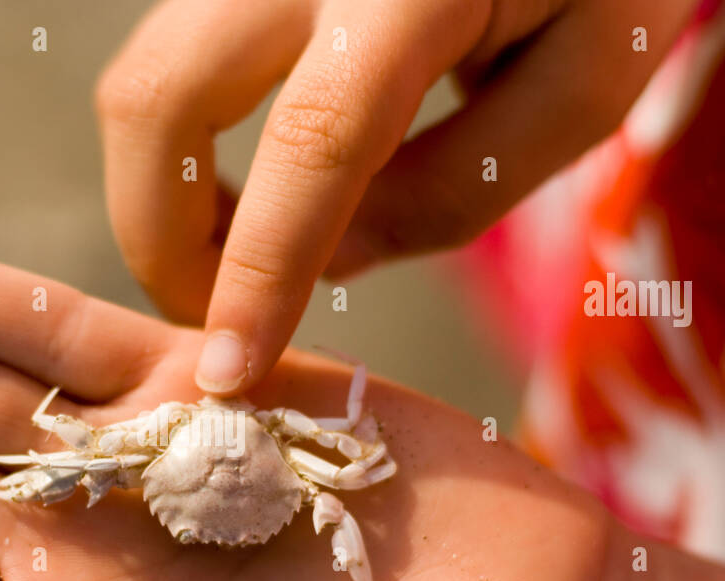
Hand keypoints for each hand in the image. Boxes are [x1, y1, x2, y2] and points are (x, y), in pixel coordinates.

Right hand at [96, 0, 699, 394]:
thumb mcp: (579, 86)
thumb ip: (455, 191)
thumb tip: (326, 264)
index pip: (312, 141)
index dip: (259, 273)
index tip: (230, 373)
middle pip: (161, 103)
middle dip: (160, 238)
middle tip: (212, 315)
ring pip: (144, 83)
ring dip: (165, 196)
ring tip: (240, 256)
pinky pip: (170, 63)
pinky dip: (182, 150)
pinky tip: (249, 192)